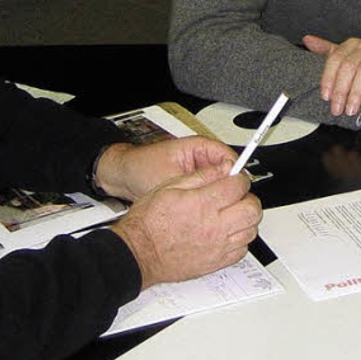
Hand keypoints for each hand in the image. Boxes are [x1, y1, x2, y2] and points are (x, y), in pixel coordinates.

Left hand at [94, 137, 236, 200]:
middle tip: (225, 205)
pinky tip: (202, 212)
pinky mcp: (191, 185)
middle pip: (227, 175)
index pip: (231, 158)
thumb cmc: (141, 168)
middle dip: (227, 191)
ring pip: (218, 187)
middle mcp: (201, 158)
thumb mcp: (171, 175)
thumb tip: (222, 186)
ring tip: (210, 209)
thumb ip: (198, 180)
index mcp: (200, 147)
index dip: (236, 177)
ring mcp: (197, 172)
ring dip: (216, 198)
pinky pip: (207, 194)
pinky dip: (207, 203)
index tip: (238, 192)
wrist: (122, 177)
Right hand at [111, 165, 261, 288]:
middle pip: (252, 209)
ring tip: (232, 214)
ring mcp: (217, 247)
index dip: (239, 178)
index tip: (234, 178)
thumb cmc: (149, 222)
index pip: (238, 186)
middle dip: (248, 198)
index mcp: (203, 204)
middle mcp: (214, 227)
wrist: (139, 253)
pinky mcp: (216, 262)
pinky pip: (242, 250)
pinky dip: (240, 240)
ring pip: (251, 231)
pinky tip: (228, 233)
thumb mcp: (170, 186)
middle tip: (237, 196)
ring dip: (246, 219)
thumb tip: (223, 169)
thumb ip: (201, 176)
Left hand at [303, 34, 360, 116]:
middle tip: (338, 109)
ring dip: (356, 93)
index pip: (335, 59)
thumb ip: (329, 50)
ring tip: (351, 110)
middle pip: (349, 67)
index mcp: (352, 44)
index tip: (326, 97)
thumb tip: (307, 40)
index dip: (328, 79)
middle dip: (341, 91)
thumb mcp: (349, 55)